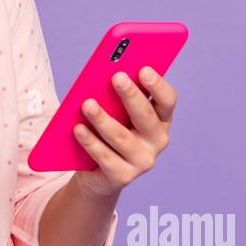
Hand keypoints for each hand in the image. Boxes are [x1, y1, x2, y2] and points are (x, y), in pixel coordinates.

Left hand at [72, 66, 176, 197]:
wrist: (96, 172)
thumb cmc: (108, 131)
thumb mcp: (115, 112)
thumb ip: (116, 97)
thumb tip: (104, 75)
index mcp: (160, 120)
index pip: (168, 101)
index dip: (158, 85)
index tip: (144, 69)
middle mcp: (157, 141)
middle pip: (145, 117)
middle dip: (131, 95)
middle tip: (116, 77)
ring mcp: (142, 161)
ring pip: (121, 137)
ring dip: (103, 119)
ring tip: (87, 104)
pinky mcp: (122, 176)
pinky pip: (104, 156)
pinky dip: (90, 142)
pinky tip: (78, 129)